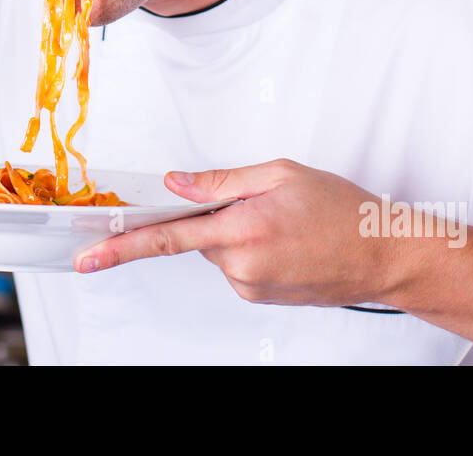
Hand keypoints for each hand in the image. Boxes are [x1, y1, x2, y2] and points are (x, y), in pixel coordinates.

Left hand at [75, 158, 408, 306]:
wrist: (383, 255)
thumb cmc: (342, 212)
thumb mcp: (280, 174)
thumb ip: (220, 180)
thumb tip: (176, 183)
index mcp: (240, 230)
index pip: (165, 238)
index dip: (120, 246)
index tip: (88, 256)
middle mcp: (240, 267)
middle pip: (196, 236)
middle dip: (215, 215)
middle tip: (261, 203)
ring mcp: (250, 287)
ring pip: (218, 250)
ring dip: (237, 231)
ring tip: (285, 222)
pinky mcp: (260, 298)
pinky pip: (237, 265)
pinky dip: (251, 247)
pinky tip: (285, 239)